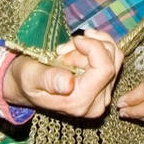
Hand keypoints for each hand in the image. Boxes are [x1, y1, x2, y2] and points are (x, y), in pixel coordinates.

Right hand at [4, 29, 123, 118]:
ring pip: (115, 56)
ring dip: (93, 45)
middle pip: (111, 60)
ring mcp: (104, 95)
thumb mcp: (31, 77)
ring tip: (69, 51)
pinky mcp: (106, 86)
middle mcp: (97, 103)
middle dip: (89, 46)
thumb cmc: (27, 79)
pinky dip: (98, 46)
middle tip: (64, 50)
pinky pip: (114, 57)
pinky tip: (80, 47)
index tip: (73, 41)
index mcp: (79, 103)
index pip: (105, 68)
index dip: (92, 47)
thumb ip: (49, 80)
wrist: (28, 84)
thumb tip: (68, 84)